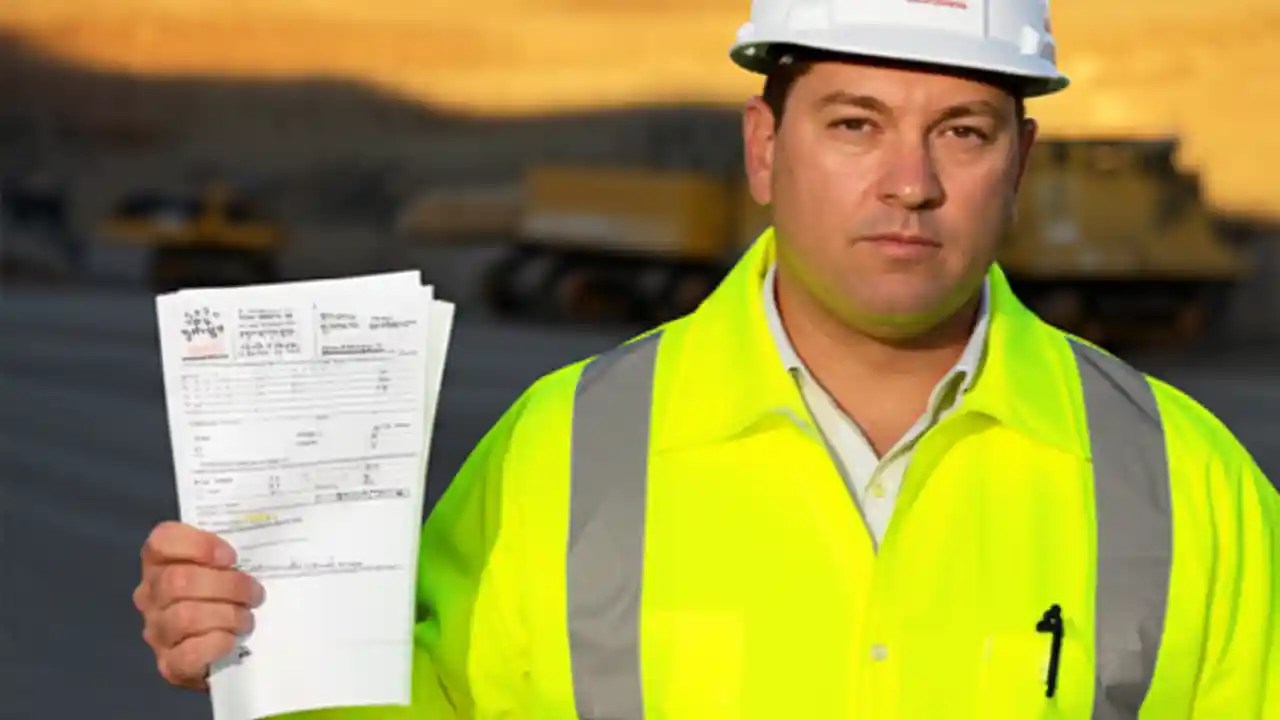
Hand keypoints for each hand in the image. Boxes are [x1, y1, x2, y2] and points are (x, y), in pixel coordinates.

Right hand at [133, 521, 264, 689]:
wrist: (227, 651)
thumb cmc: (229, 596)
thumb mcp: (228, 566)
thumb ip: (231, 552)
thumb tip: (262, 541)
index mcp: (161, 562)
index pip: (162, 540)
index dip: (198, 545)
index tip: (231, 557)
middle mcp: (151, 594)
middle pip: (178, 581)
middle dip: (228, 586)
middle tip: (255, 593)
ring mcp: (156, 631)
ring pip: (184, 617)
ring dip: (227, 616)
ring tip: (247, 619)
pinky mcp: (169, 664)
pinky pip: (188, 653)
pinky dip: (216, 644)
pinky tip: (231, 640)